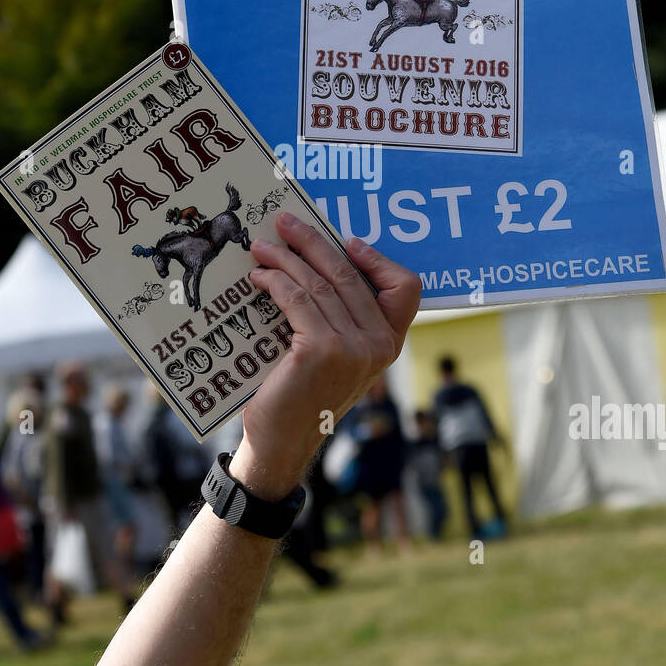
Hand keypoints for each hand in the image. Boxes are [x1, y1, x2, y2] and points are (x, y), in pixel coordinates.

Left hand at [232, 213, 420, 500]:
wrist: (282, 443)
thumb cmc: (304, 395)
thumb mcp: (338, 356)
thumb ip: (343, 319)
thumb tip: (319, 263)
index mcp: (390, 344)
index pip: (406, 289)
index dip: (378, 259)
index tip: (346, 241)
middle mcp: (379, 345)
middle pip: (349, 274)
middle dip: (313, 242)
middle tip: (285, 222)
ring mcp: (353, 348)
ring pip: (319, 283)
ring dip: (285, 258)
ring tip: (261, 247)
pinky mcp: (321, 350)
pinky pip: (297, 298)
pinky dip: (275, 281)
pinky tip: (259, 277)